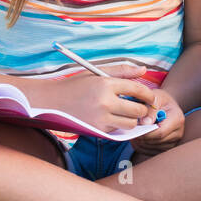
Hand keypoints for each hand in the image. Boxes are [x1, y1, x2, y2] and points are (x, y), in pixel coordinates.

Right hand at [37, 63, 155, 133]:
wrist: (50, 102)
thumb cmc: (74, 85)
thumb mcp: (96, 73)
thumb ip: (122, 71)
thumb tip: (144, 70)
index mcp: (106, 84)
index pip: (138, 89)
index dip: (148, 94)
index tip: (151, 97)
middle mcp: (105, 102)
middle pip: (138, 110)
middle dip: (142, 109)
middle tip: (139, 106)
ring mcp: (101, 118)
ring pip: (130, 123)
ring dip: (132, 119)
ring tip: (126, 112)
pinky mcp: (96, 130)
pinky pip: (118, 130)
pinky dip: (119, 125)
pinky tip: (113, 118)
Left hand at [130, 88, 184, 155]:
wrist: (167, 104)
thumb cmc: (160, 100)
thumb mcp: (156, 97)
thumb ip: (151, 109)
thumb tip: (144, 123)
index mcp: (178, 119)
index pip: (160, 133)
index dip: (145, 132)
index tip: (134, 127)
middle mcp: (178, 133)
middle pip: (155, 142)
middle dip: (141, 137)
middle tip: (130, 129)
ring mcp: (173, 142)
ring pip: (152, 148)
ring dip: (139, 142)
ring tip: (134, 131)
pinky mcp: (166, 147)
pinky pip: (150, 152)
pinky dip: (141, 146)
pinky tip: (138, 137)